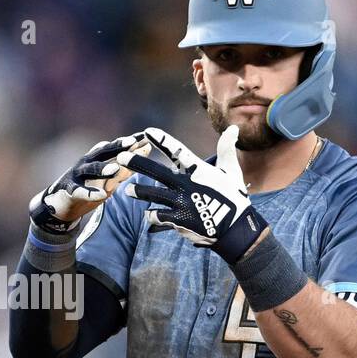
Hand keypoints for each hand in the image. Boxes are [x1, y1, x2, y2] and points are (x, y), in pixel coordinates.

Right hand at [29, 134, 149, 233]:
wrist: (60, 203)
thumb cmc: (88, 187)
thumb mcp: (108, 177)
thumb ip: (125, 166)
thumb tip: (147, 149)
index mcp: (98, 158)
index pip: (116, 147)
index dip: (130, 142)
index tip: (146, 137)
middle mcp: (88, 162)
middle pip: (104, 152)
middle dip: (118, 146)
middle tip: (132, 142)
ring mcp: (77, 175)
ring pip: (91, 169)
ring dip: (103, 169)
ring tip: (116, 169)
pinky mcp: (70, 190)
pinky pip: (80, 191)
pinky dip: (90, 193)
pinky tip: (101, 195)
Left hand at [121, 125, 267, 261]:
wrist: (235, 229)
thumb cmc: (234, 198)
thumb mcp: (232, 171)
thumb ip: (226, 149)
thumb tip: (232, 127)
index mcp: (198, 171)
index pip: (177, 152)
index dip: (162, 141)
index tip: (148, 131)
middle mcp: (186, 185)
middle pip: (157, 172)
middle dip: (138, 163)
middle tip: (122, 157)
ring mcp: (181, 204)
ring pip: (153, 195)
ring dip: (138, 192)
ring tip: (126, 190)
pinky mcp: (178, 221)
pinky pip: (159, 216)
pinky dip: (152, 215)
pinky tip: (147, 214)